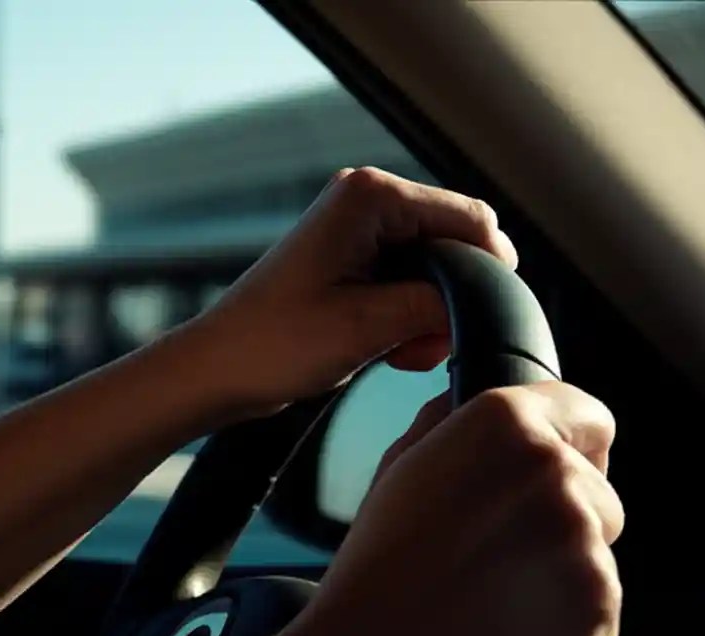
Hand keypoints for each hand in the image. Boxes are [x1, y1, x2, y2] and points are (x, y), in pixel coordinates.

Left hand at [182, 166, 516, 416]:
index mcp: (369, 196)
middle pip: (456, 243)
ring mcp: (358, 230)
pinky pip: (410, 283)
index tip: (477, 321)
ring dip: (430, 315)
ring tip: (398, 353)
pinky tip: (388, 351)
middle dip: (452, 298)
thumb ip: (437, 305)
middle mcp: (365, 200)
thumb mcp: (369, 327)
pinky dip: (411, 318)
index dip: (489, 271)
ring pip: (437, 269)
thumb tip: (483, 301)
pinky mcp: (353, 260)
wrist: (216, 369)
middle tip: (422, 345)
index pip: (471, 218)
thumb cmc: (271, 344)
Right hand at [285, 382, 623, 635]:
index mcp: (507, 429)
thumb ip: (455, 422)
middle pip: (596, 487)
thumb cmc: (376, 570)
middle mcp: (559, 479)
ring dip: (558, 566)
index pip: (588, 413)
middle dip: (560, 511)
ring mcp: (587, 551)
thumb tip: (491, 405)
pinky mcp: (600, 615)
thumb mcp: (401, 466)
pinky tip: (503, 624)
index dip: (567, 440)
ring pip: (594, 550)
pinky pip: (595, 606)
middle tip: (495, 544)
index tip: (546, 467)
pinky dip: (561, 616)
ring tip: (489, 592)